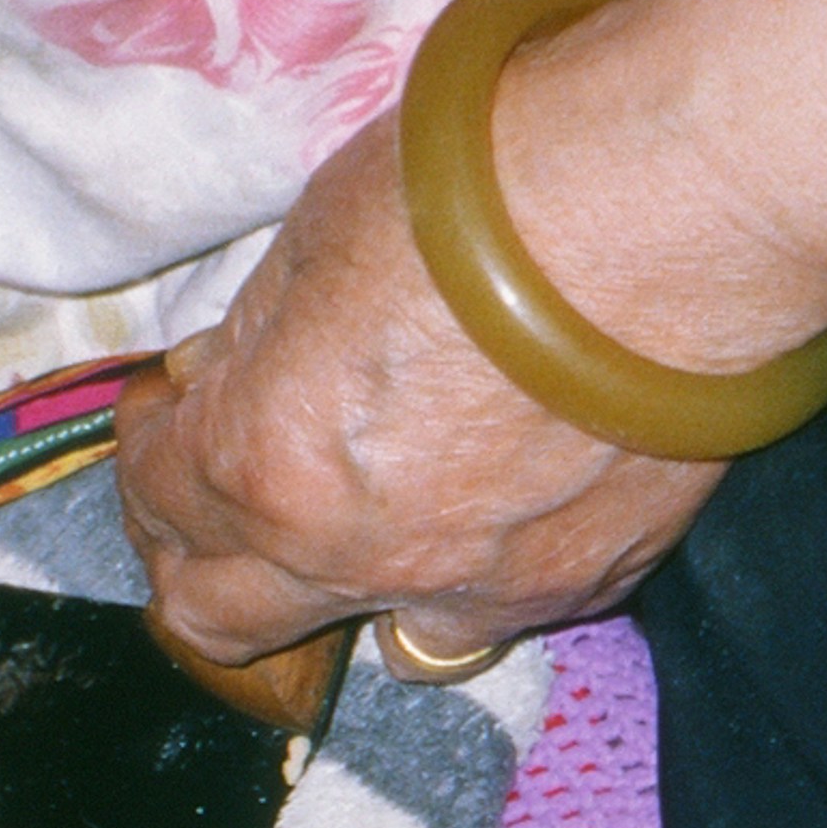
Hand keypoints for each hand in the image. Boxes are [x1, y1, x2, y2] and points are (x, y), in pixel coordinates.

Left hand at [118, 0, 826, 699]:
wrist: (677, 207)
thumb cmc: (485, 189)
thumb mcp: (314, 237)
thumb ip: (259, 345)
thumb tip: (234, 381)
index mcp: (266, 468)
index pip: (155, 499)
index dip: (149, 445)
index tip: (173, 404)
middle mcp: (361, 562)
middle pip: (223, 623)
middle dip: (204, 559)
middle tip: (229, 492)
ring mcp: (482, 589)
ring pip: (383, 638)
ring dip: (360, 585)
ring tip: (388, 506)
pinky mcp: (592, 581)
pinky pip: (508, 602)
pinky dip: (487, 560)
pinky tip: (515, 479)